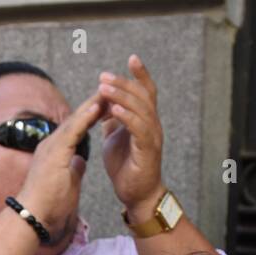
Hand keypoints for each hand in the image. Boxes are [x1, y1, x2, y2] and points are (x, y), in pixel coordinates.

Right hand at [13, 91, 107, 228]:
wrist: (32, 216)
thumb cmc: (48, 205)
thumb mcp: (67, 183)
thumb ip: (74, 169)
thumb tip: (80, 162)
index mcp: (55, 151)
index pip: (76, 128)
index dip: (90, 115)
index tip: (105, 105)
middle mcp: (51, 144)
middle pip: (75, 119)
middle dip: (93, 104)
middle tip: (110, 89)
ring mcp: (51, 146)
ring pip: (74, 120)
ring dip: (91, 105)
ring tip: (108, 91)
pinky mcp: (53, 152)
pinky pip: (72, 130)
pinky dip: (85, 117)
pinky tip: (97, 106)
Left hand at [97, 54, 165, 217]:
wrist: (136, 195)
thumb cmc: (126, 168)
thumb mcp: (115, 139)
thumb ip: (113, 122)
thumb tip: (104, 106)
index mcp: (145, 121)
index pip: (145, 92)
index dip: (140, 75)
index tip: (131, 58)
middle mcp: (152, 125)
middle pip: (142, 96)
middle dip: (123, 83)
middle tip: (103, 76)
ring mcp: (152, 137)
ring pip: (140, 109)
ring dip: (122, 97)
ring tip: (104, 88)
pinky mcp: (148, 151)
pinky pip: (139, 129)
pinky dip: (126, 117)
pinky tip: (113, 110)